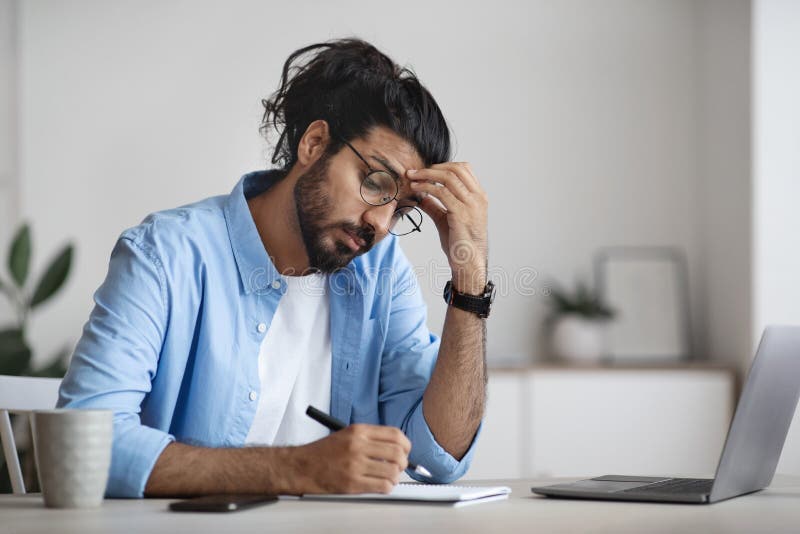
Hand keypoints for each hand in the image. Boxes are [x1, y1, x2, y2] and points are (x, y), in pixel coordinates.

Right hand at [290, 424, 410, 493]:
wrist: (301, 466)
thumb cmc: (324, 452)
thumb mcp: (347, 434)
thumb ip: (370, 438)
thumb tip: (396, 447)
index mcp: (358, 431)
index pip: (395, 435)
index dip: (406, 445)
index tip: (406, 451)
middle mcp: (358, 446)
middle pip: (397, 453)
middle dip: (403, 462)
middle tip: (400, 466)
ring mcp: (355, 465)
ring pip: (392, 471)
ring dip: (395, 476)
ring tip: (390, 477)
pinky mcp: (352, 483)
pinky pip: (382, 486)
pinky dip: (387, 487)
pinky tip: (382, 485)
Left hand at [407, 162, 488, 293]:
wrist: (468, 262)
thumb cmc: (460, 243)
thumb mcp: (446, 219)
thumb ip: (435, 206)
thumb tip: (421, 197)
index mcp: (478, 196)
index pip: (464, 169)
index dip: (443, 165)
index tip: (426, 170)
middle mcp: (478, 197)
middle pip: (456, 169)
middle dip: (432, 167)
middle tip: (414, 172)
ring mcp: (471, 204)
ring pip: (448, 177)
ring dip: (426, 175)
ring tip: (411, 178)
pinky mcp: (461, 213)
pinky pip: (441, 192)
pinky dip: (426, 187)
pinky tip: (415, 189)